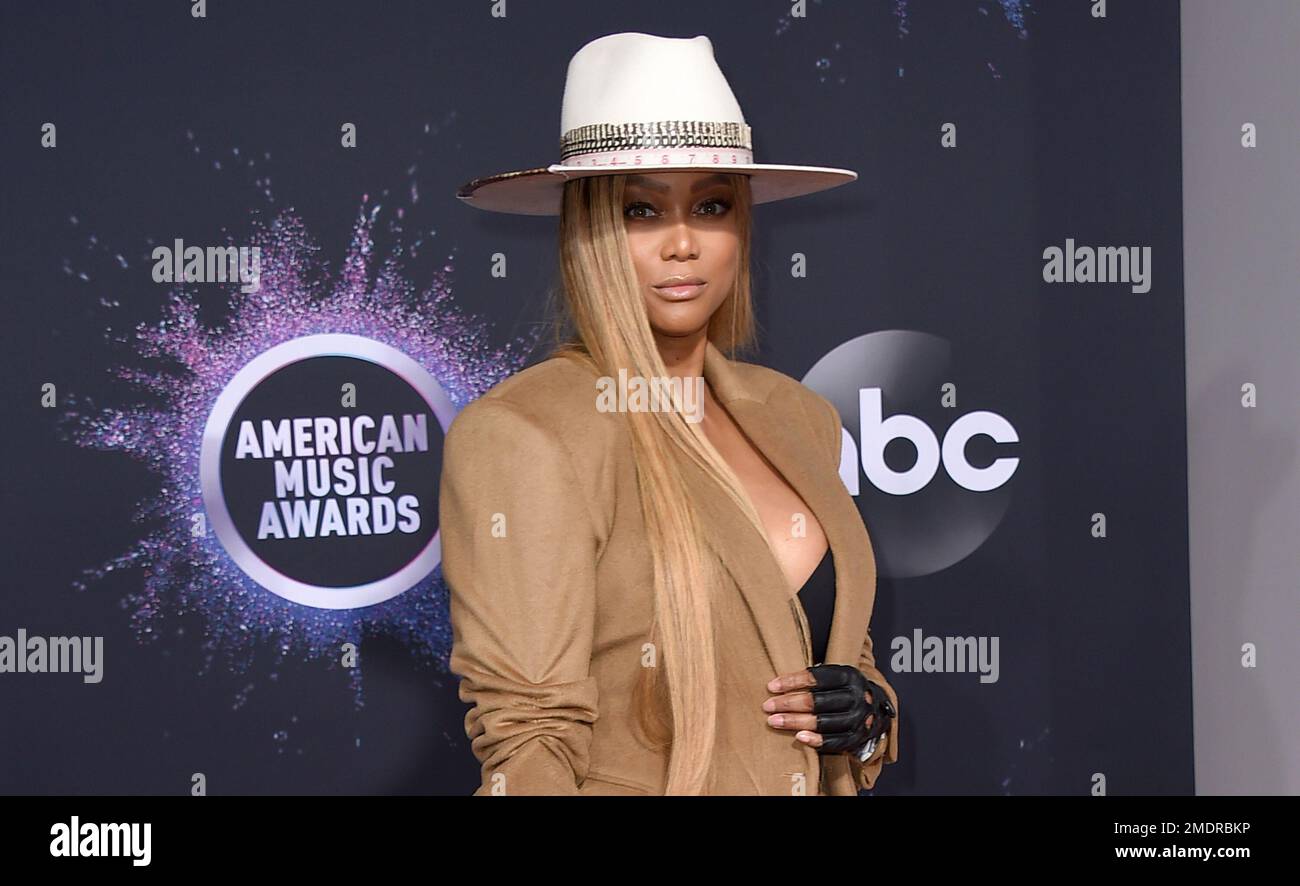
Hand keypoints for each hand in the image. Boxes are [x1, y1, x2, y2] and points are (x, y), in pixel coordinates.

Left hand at [763, 664, 886, 753]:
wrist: (875, 707)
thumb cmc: (845, 689)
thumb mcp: (835, 676)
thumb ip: (813, 678)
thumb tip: (777, 685)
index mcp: (849, 676)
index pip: (816, 678)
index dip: (792, 682)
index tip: (771, 686)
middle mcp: (856, 697)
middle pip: (816, 701)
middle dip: (788, 704)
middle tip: (767, 706)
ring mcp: (858, 719)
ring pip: (822, 722)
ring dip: (795, 722)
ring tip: (774, 721)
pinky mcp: (856, 737)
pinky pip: (834, 741)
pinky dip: (815, 740)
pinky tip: (798, 737)